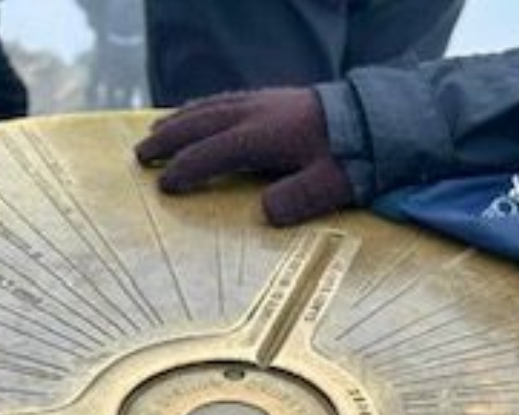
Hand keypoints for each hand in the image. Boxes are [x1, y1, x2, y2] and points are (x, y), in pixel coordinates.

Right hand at [136, 87, 354, 225]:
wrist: (378, 118)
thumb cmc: (355, 156)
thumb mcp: (332, 185)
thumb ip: (299, 199)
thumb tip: (265, 213)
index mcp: (266, 135)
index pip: (216, 152)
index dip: (188, 169)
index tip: (165, 187)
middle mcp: (257, 112)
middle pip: (202, 124)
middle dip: (169, 139)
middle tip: (140, 155)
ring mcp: (263, 101)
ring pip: (210, 107)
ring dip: (179, 120)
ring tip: (154, 132)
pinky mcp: (272, 98)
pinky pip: (225, 99)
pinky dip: (201, 107)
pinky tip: (192, 112)